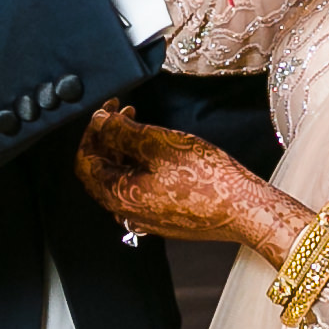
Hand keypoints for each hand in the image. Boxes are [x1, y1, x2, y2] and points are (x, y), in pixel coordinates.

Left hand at [75, 103, 300, 253]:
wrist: (243, 209)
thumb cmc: (205, 176)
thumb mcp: (158, 143)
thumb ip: (122, 132)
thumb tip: (100, 121)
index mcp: (117, 195)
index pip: (85, 162)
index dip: (91, 131)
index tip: (106, 109)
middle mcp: (125, 212)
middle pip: (101, 171)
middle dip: (108, 138)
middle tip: (123, 111)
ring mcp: (145, 218)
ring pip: (121, 180)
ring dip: (124, 150)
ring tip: (141, 125)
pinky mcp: (163, 219)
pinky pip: (139, 190)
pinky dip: (139, 166)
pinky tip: (157, 151)